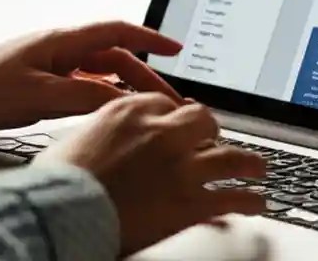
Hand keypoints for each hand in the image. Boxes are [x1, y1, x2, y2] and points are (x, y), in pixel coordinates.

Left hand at [0, 21, 182, 138]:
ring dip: (124, 89)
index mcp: (61, 42)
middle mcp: (59, 52)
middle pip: (113, 58)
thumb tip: (121, 102)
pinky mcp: (39, 88)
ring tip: (147, 110)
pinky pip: (82, 90)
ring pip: (99, 76)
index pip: (116, 33)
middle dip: (144, 76)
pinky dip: (102, 99)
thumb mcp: (39, 95)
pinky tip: (110, 114)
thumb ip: (81, 98)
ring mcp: (49, 69)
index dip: (150, 39)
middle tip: (167, 100)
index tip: (176, 48)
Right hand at [37, 93, 266, 254]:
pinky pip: (233, 199)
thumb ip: (101, 132)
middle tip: (216, 142)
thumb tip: (104, 138)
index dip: (176, 116)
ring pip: (231, 157)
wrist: (63, 213)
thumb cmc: (59, 181)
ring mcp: (182, 168)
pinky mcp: (192, 203)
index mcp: (131, 111)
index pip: (166, 103)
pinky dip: (249, 201)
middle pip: (204, 121)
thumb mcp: (75, 139)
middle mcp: (163, 133)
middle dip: (212, 132)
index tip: (180, 124)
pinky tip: (256, 203)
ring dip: (249, 163)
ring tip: (258, 168)